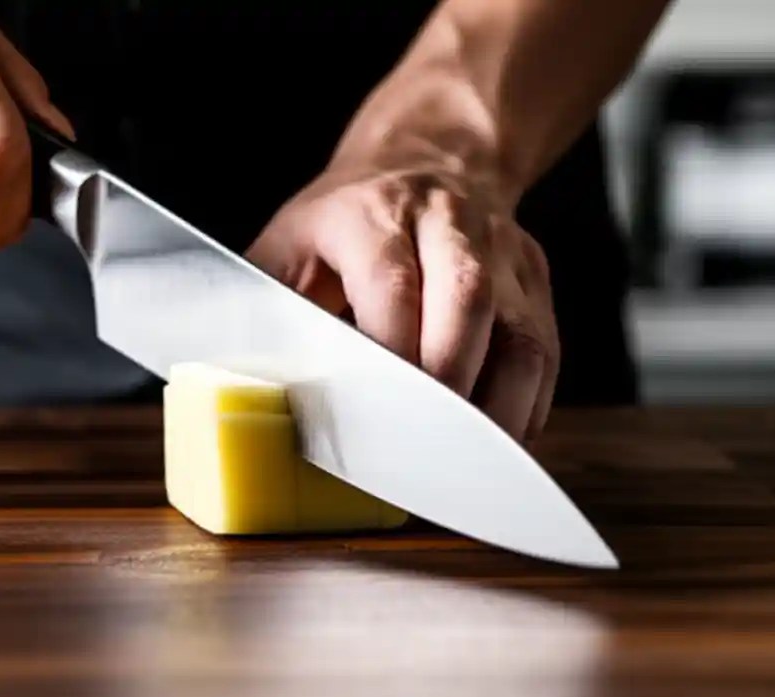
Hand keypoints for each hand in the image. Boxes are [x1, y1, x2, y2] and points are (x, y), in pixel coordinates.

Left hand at [246, 156, 558, 442]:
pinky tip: (495, 441)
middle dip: (449, 383)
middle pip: (469, 300)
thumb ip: (263, 310)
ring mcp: (502, 252)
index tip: (374, 414)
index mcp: (373, 214)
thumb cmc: (344, 220)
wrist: (429, 156)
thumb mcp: (287, 244)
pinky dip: (525, 406)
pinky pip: (545, 355)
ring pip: (522, 334)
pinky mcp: (535, 282)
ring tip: (466, 464)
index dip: (391, 352)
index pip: (392, 284)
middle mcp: (448, 224)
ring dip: (497, 408)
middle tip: (424, 450)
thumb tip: (229, 386)